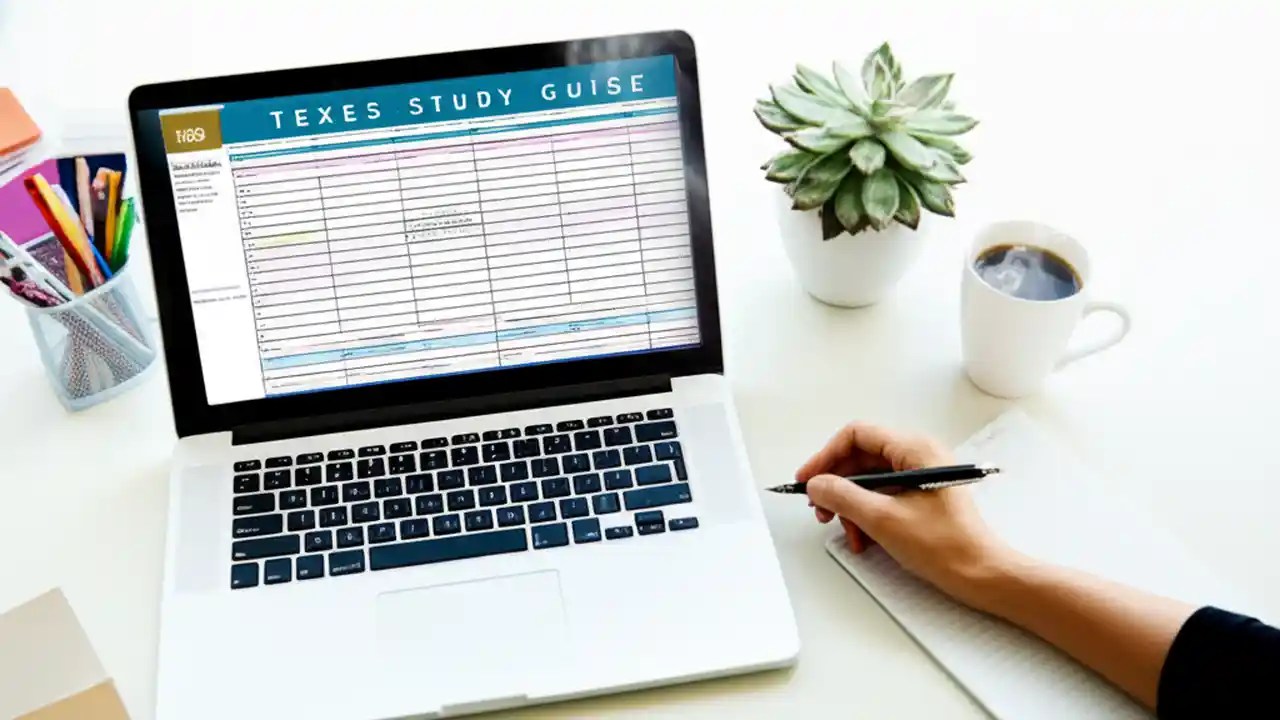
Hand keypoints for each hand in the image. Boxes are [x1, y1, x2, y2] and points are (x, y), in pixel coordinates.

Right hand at [796, 423, 1015, 609]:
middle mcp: (918, 455)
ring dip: (850, 506)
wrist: (983, 575)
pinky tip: (864, 540)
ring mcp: (921, 476)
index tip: (807, 481)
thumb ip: (843, 496)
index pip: (857, 435)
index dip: (826, 456)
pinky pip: (884, 497)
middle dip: (837, 487)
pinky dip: (867, 515)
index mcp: (914, 449)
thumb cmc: (942, 545)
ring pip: (869, 481)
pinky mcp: (922, 496)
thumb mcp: (883, 519)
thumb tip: (815, 483)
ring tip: (848, 534)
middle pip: (861, 458)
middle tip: (820, 512)